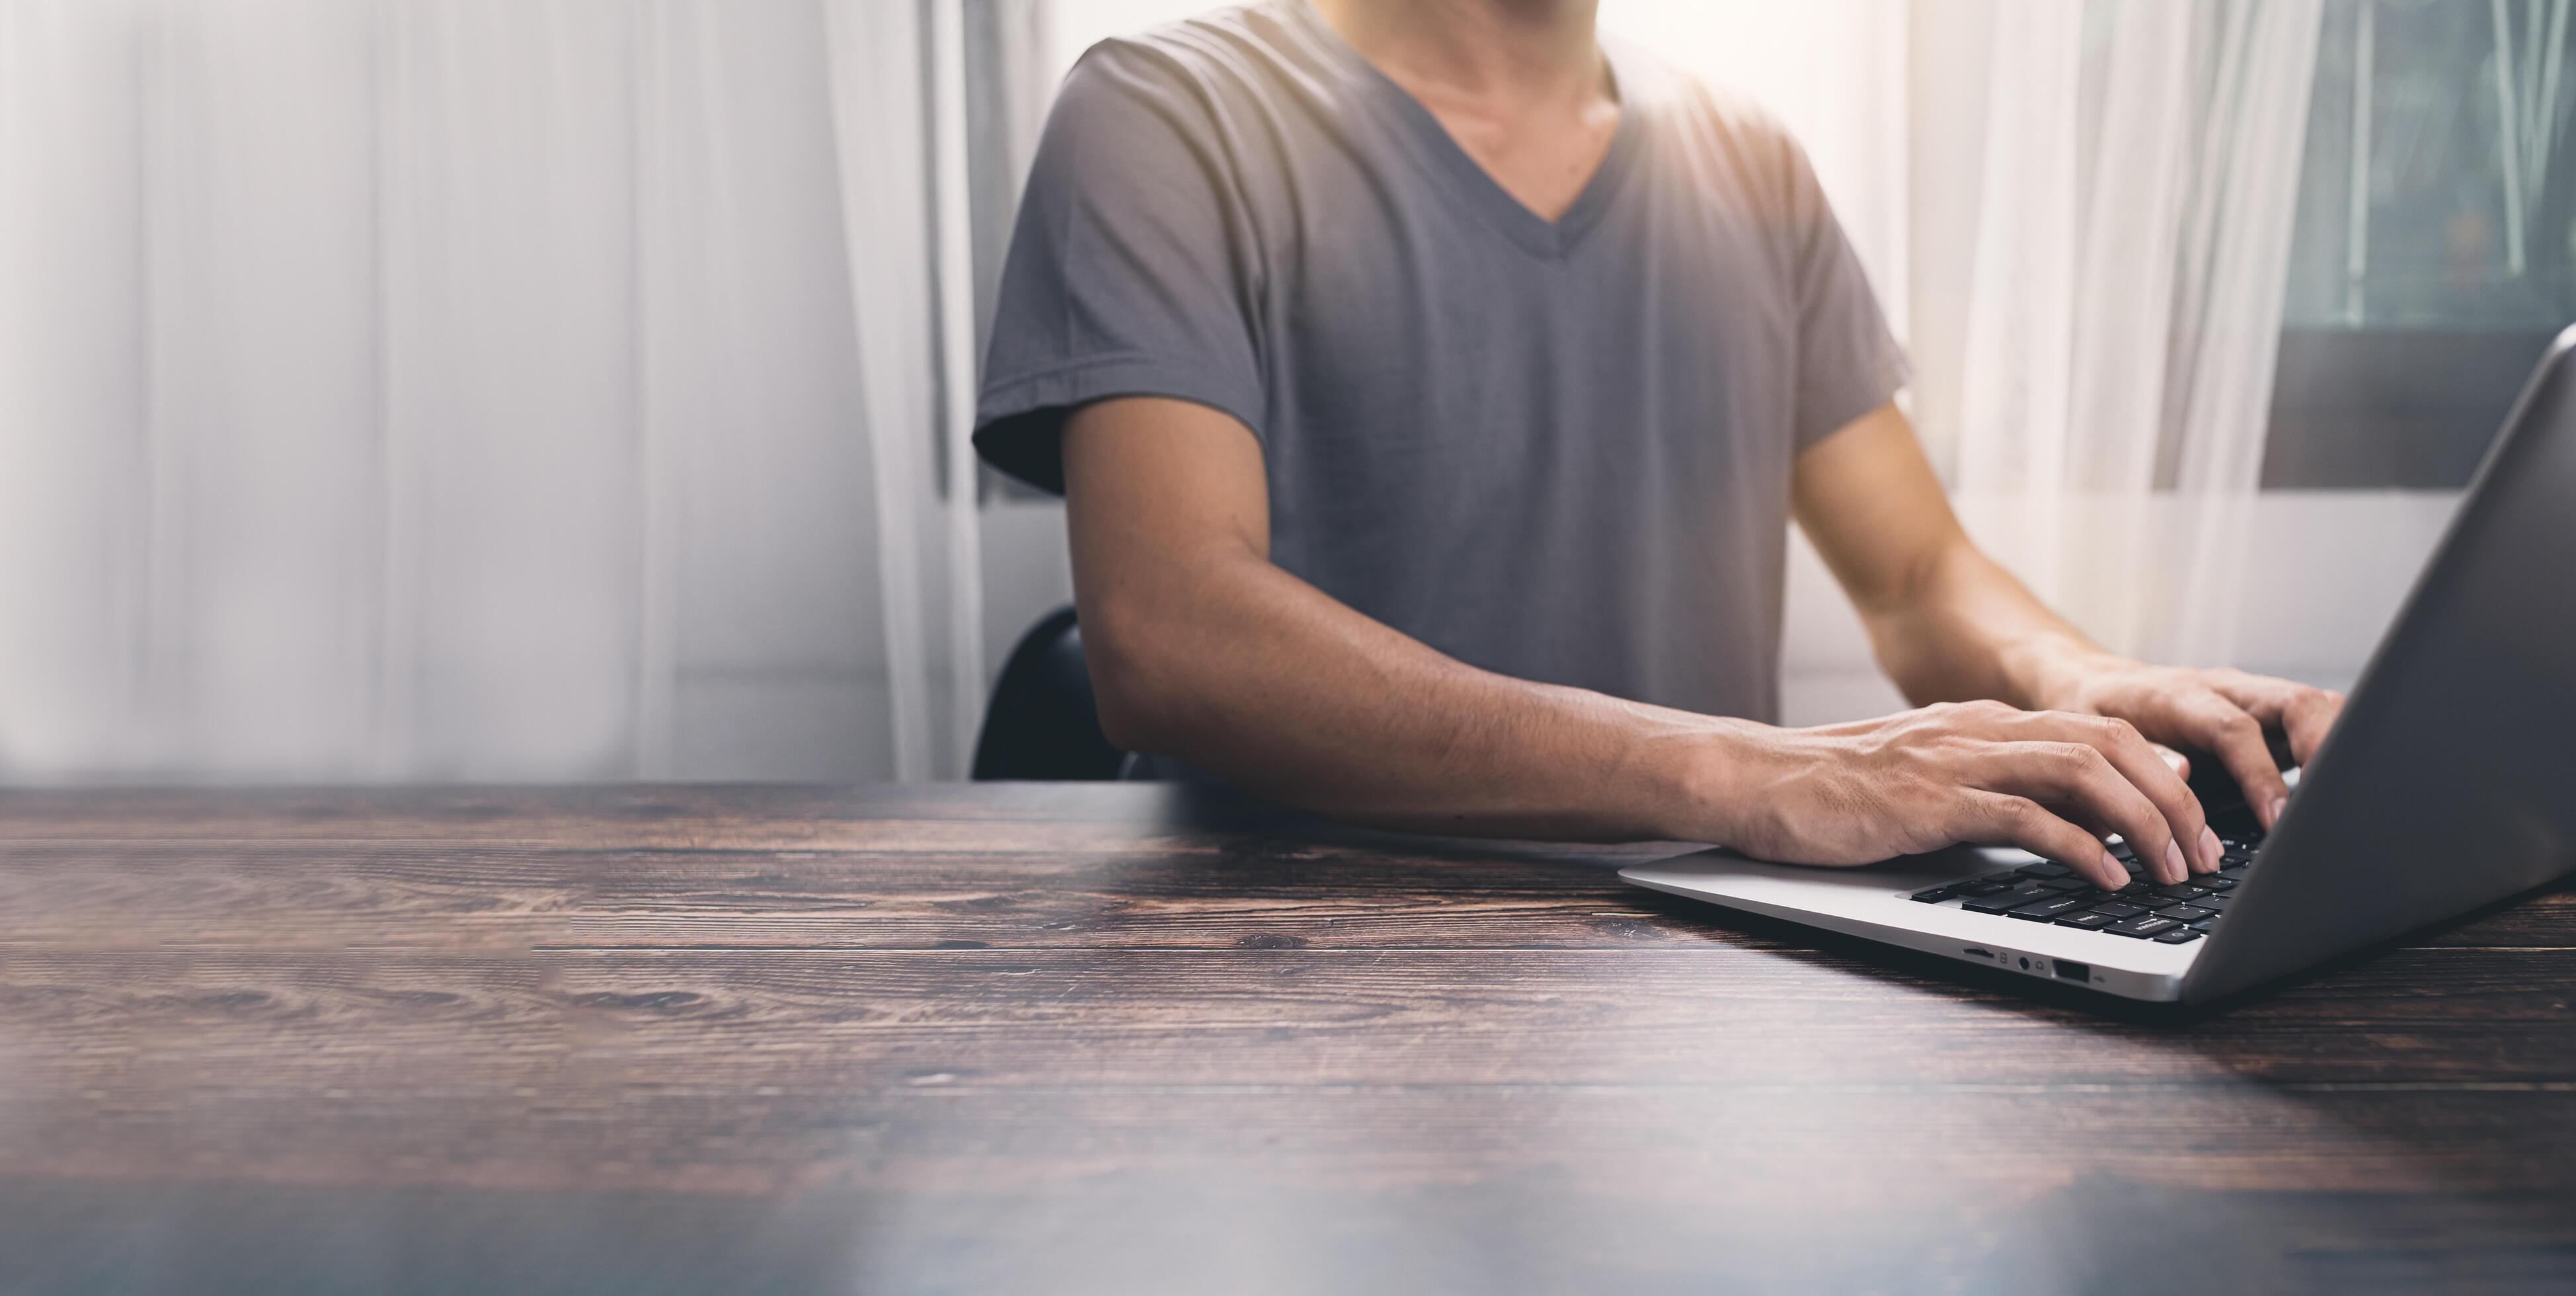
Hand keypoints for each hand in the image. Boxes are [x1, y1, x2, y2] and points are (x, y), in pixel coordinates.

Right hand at [1696, 700, 2222, 888]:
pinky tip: (2108, 880)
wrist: (1752, 779)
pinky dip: (2082, 848)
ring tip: (2174, 872)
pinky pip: (2027, 818)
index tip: (2198, 822)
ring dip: (2145, 824)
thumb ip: (1984, 790)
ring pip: (2085, 773)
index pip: (2101, 731)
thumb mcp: (1924, 780)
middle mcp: (1981, 730)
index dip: (2164, 774)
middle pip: (2112, 745)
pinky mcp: (1931, 801)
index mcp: (1984, 723)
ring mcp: (1957, 761)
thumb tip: (2053, 829)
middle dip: (2175, 800)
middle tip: (2207, 855)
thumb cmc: (1830, 792)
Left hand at [2031, 657, 2344, 831]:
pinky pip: (2314, 720)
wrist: (2092, 684)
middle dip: (2325, 749)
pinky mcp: (2266, 716)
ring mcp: (2252, 699)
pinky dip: (2336, 746)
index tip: (2278, 822)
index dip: (2260, 775)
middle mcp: (2227, 690)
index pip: (2235, 730)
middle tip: (2336, 804)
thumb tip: (2178, 777)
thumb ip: (2137, 754)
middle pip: (2296, 703)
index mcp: (2181, 696)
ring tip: (2354, 796)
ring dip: (2341, 744)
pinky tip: (2346, 783)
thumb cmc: (2092, 714)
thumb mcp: (2094, 735)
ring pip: (2316, 705)